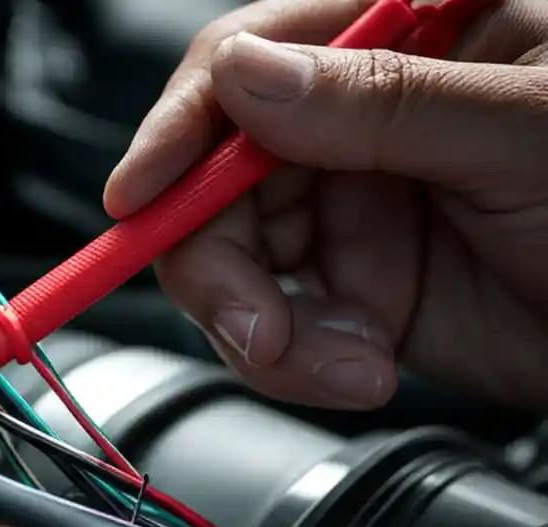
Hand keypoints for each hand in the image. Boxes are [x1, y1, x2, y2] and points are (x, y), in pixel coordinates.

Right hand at [103, 0, 547, 410]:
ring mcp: (351, 207)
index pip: (251, 59)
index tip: (142, 199)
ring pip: (235, 263)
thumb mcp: (528, 128)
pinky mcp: (354, 290)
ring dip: (265, 328)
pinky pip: (277, 325)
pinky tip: (359, 366)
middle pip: (217, 177)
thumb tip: (247, 79)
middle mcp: (358, 118)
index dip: (181, 129)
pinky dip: (298, 360)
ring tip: (342, 362)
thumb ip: (381, 101)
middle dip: (219, 265)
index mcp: (404, 35)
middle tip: (253, 329)